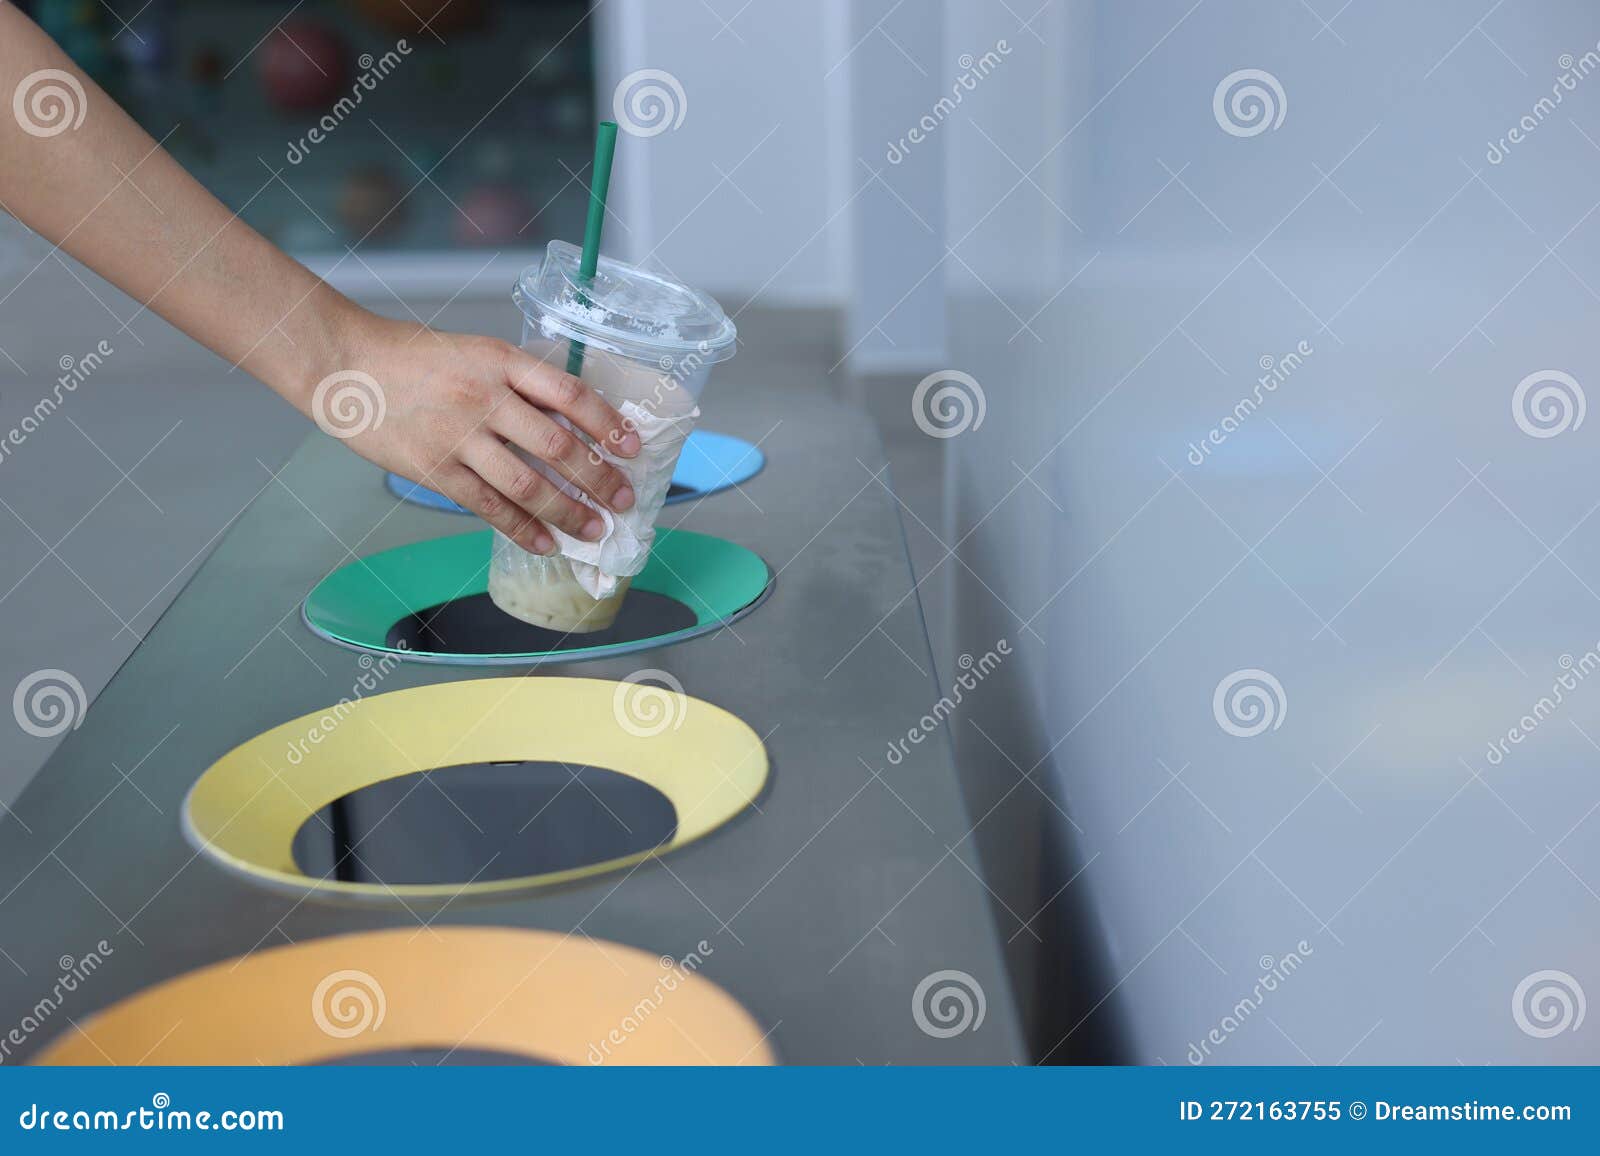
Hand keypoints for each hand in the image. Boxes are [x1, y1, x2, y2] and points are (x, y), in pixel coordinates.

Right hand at [317, 310, 640, 554]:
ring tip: (594, 530)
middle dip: (598, 477)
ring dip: (568, 511)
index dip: (608, 422)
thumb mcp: (477, 352)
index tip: (632, 446)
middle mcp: (485, 398)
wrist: (347, 367)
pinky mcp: (435, 469)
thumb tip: (573, 422)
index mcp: (502, 362)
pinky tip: (545, 543)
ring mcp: (459, 437)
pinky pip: (488, 506)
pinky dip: (522, 529)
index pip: (570, 393)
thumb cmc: (415, 359)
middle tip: (624, 499)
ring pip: (528, 484)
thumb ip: (520, 383)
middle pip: (557, 445)